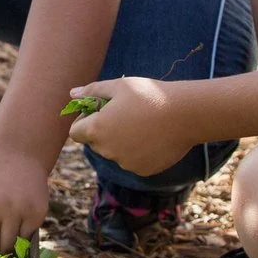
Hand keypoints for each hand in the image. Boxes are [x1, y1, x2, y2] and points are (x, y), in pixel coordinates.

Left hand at [63, 77, 193, 177]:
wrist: (186, 114)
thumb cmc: (150, 95)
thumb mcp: (119, 86)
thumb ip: (92, 91)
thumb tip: (72, 94)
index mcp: (97, 129)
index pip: (75, 132)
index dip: (84, 121)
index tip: (99, 111)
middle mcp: (107, 151)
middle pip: (95, 143)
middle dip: (103, 130)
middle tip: (125, 113)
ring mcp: (125, 163)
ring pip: (115, 152)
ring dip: (121, 141)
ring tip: (144, 123)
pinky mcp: (143, 171)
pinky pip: (133, 161)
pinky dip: (138, 151)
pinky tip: (154, 136)